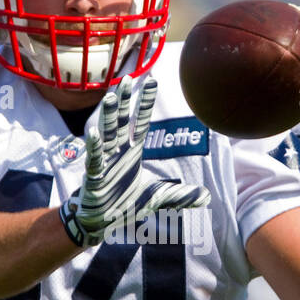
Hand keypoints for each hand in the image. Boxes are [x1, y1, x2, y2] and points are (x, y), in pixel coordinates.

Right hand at [60, 75, 210, 247]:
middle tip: (128, 78)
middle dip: (125, 101)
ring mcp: (104, 163)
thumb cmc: (125, 205)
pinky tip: (93, 134)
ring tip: (112, 97)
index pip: (141, 123)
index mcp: (132, 153)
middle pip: (122, 122)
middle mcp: (118, 153)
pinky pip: (94, 160)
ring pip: (107, 135)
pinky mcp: (94, 177)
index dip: (145, 103)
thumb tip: (206, 197)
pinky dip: (93, 148)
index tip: (151, 81)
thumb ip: (181, 195)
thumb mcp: (158, 199)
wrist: (102, 221)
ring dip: (109, 117)